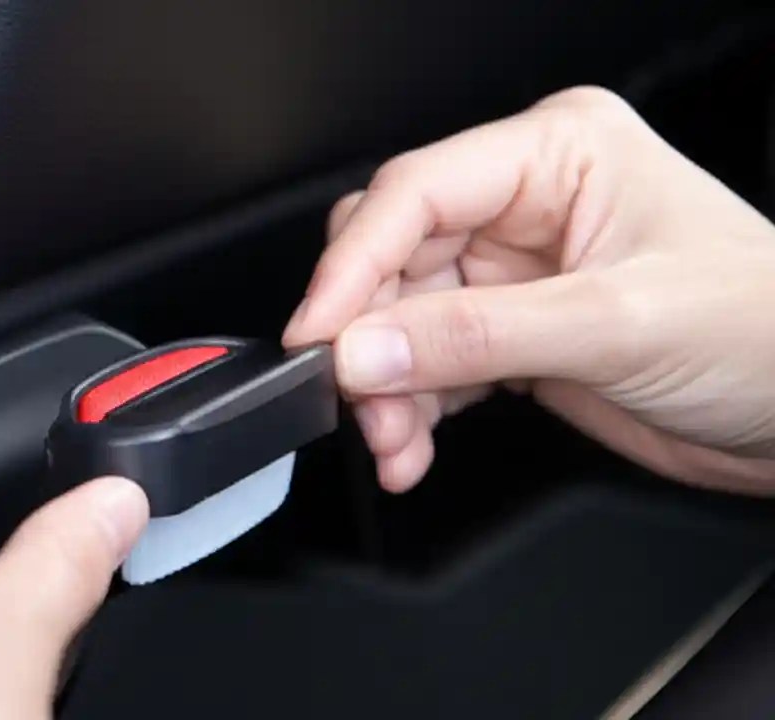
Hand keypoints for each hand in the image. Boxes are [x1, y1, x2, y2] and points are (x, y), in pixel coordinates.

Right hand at [284, 86, 774, 494]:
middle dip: (367, 336)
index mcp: (557, 154)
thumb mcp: (615, 325)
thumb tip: (364, 349)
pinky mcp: (510, 334)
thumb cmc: (767, 331)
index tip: (318, 333)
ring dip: (385, 388)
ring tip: (394, 440)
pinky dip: (410, 411)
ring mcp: (514, 273)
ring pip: (398, 321)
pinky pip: (428, 366)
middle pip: (393, 257)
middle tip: (359, 398)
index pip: (417, 193)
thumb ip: (478, 338)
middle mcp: (526, 205)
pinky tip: (410, 446)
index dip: (353, 264)